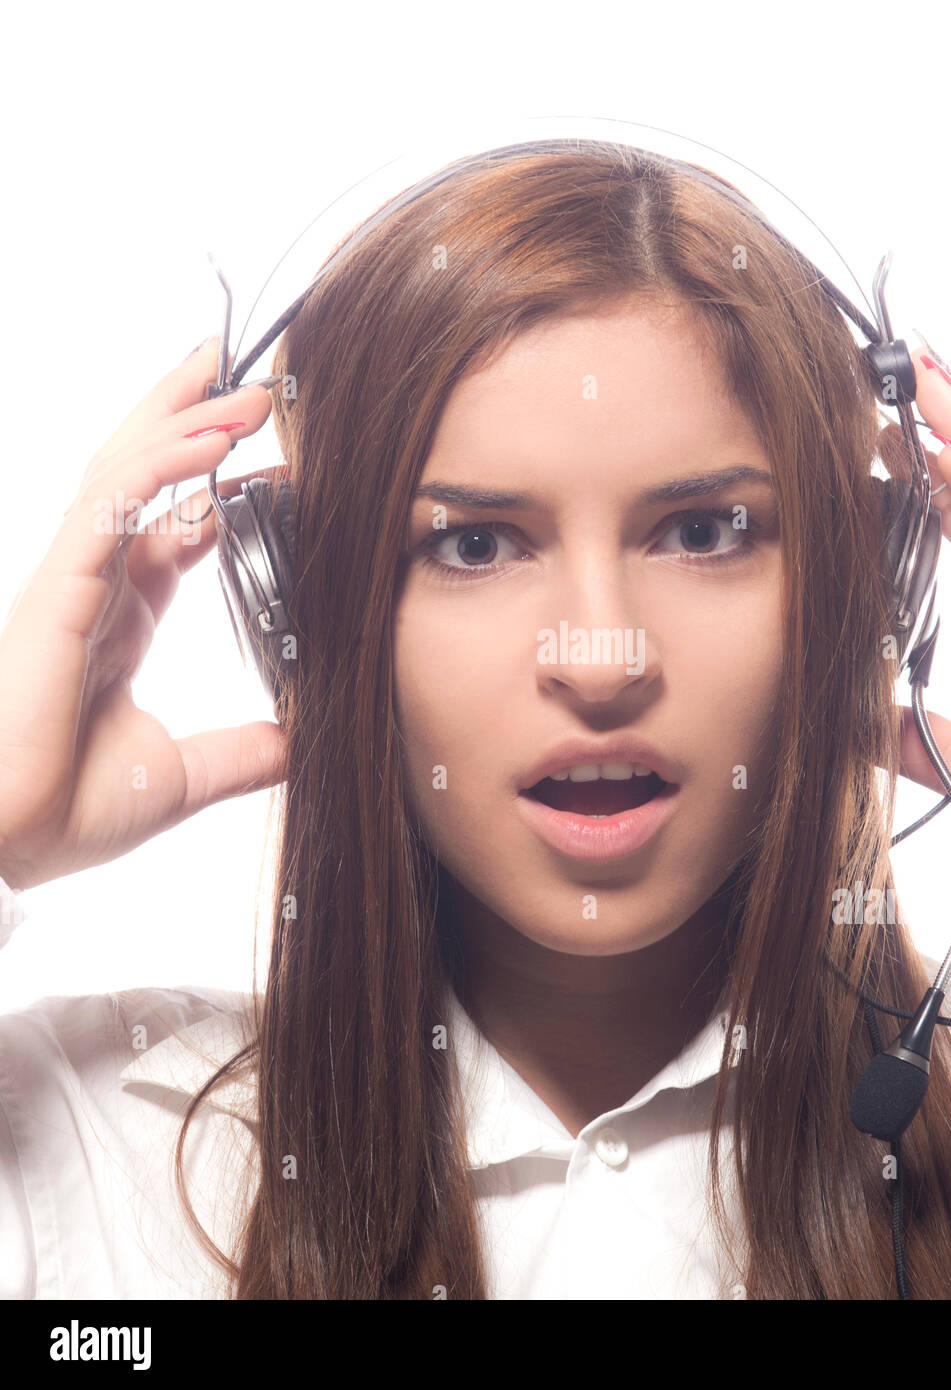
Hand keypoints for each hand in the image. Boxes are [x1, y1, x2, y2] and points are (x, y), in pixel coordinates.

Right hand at [0, 339, 287, 891]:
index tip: (269, 463)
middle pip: (145, 478)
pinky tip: (210, 440)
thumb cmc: (66, 809)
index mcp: (123, 617)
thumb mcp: (185, 776)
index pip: (174, 529)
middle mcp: (98, 585)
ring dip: (186, 422)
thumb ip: (244, 753)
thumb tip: (302, 743)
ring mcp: (75, 580)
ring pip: (128, 471)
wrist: (8, 845)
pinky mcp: (58, 587)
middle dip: (191, 420)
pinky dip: (161, 466)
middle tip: (244, 378)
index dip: (218, 488)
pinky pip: (112, 505)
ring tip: (241, 385)